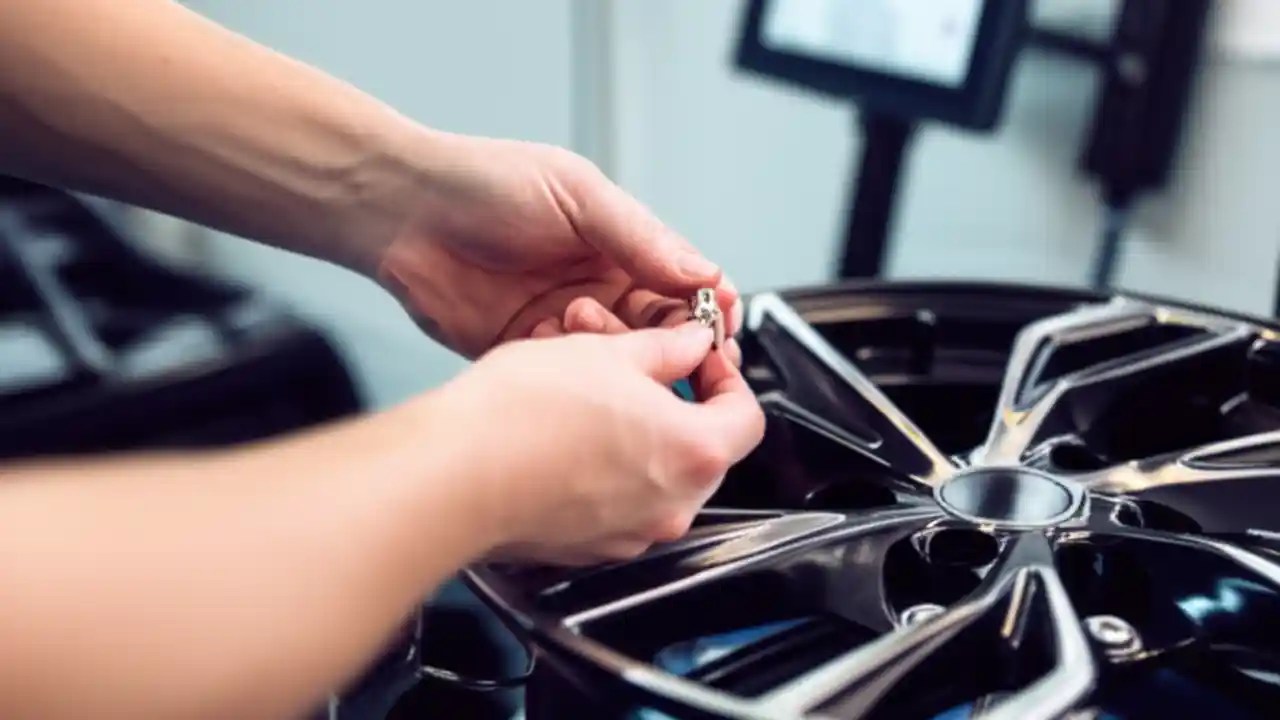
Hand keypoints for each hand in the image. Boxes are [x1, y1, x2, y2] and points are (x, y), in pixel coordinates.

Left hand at [375, 133, 740, 358]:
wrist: (400, 212)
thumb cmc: (483, 183)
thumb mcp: (578, 194)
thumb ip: (641, 238)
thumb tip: (706, 274)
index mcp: (621, 247)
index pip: (684, 288)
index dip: (705, 310)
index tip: (716, 324)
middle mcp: (598, 290)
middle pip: (660, 334)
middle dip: (669, 344)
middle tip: (667, 347)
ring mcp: (563, 325)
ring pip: (617, 363)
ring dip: (612, 352)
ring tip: (581, 320)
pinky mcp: (526, 355)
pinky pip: (567, 379)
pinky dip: (567, 369)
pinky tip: (547, 341)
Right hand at [433, 323, 763, 565]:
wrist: (451, 477)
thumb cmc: (522, 416)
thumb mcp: (606, 352)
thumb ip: (666, 348)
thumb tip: (689, 344)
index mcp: (694, 453)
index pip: (748, 415)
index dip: (726, 376)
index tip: (699, 356)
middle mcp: (672, 506)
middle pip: (704, 449)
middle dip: (679, 404)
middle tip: (641, 368)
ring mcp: (630, 534)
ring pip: (656, 475)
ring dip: (638, 434)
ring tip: (591, 395)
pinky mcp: (589, 547)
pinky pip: (617, 502)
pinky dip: (606, 469)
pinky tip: (566, 436)